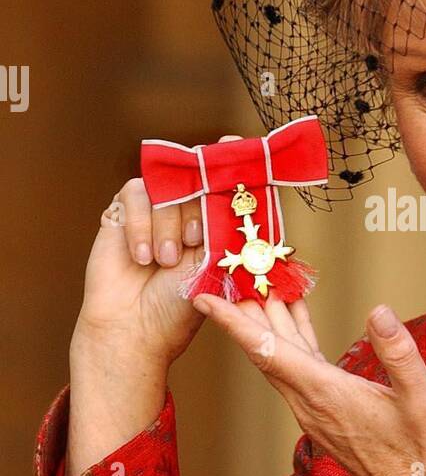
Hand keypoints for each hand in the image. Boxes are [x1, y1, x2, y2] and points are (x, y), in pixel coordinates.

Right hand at [72, 134, 243, 368]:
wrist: (134, 330)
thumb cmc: (178, 307)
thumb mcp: (216, 264)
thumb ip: (230, 225)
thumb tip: (251, 192)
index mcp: (217, 224)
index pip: (228, 179)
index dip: (233, 160)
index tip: (234, 144)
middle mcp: (189, 211)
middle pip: (198, 174)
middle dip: (200, 202)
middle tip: (196, 238)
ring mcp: (156, 210)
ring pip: (168, 185)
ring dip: (169, 224)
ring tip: (166, 261)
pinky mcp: (124, 212)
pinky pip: (137, 193)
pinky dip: (142, 224)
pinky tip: (142, 257)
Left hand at [191, 291, 425, 475]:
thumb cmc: (425, 452)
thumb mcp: (423, 397)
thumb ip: (399, 352)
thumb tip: (379, 312)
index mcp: (325, 394)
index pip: (267, 351)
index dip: (232, 323)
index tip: (203, 300)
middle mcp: (310, 403)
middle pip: (265, 351)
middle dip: (247, 310)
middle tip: (234, 272)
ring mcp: (316, 411)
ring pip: (280, 360)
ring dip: (269, 323)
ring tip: (262, 284)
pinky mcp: (327, 414)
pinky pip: (299, 369)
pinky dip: (293, 340)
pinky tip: (297, 321)